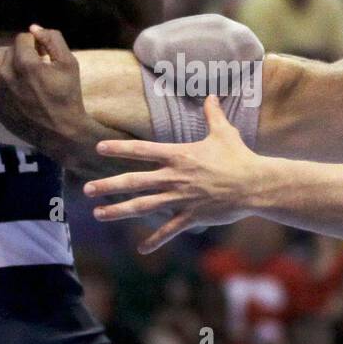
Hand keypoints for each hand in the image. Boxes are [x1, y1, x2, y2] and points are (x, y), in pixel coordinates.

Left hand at [0, 25, 90, 157]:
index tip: (43, 54)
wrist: (59, 131)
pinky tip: (6, 77)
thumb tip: (34, 28)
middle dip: (21, 52)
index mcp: (25, 64)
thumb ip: (53, 39)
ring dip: (5, 59)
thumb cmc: (67, 96)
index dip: (35, 43)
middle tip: (33, 63)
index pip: (23, 39)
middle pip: (7, 48)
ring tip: (18, 69)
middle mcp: (5, 74)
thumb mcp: (69, 63)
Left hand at [83, 95, 262, 252]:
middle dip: (108, 186)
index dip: (119, 149)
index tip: (99, 148)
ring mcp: (181, 198)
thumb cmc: (239, 157)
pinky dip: (155, 240)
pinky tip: (141, 249)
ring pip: (144, 206)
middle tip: (87, 190)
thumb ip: (213, 114)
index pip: (142, 151)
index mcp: (179, 155)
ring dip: (119, 211)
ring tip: (98, 214)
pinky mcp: (192, 216)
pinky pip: (169, 230)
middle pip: (135, 181)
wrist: (255, 184)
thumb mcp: (224, 132)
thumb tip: (211, 95)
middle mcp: (175, 177)